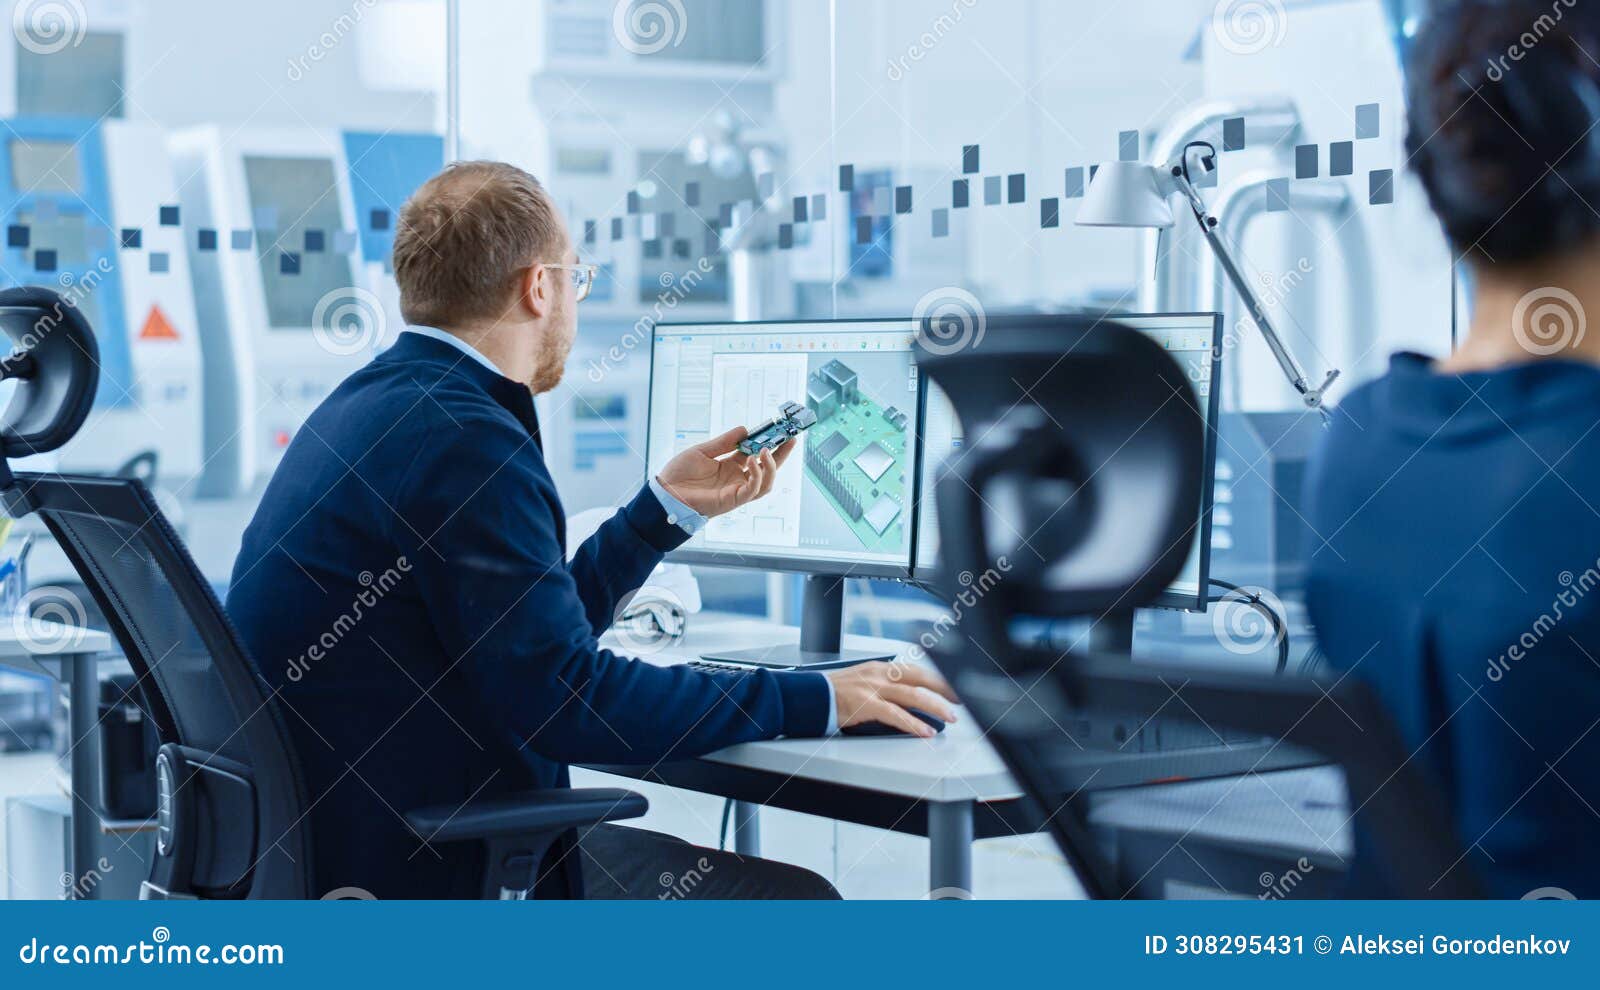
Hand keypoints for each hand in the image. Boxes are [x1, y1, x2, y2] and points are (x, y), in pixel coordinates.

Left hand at [656, 426, 796, 517]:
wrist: (665, 492)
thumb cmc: (679, 474)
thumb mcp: (703, 451)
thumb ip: (724, 442)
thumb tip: (745, 429)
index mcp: (730, 466)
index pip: (755, 453)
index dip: (768, 442)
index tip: (778, 429)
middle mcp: (736, 479)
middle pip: (767, 468)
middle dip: (781, 455)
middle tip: (790, 438)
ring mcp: (736, 490)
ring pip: (766, 483)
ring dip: (771, 467)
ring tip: (767, 450)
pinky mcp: (732, 500)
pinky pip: (752, 490)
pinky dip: (756, 475)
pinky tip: (752, 461)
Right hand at [824, 662, 959, 738]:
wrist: (809, 696)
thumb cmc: (835, 692)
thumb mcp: (863, 681)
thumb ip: (885, 686)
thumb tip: (908, 698)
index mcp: (880, 667)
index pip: (917, 670)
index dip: (939, 678)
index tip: (954, 687)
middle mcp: (879, 674)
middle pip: (920, 678)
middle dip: (944, 689)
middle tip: (961, 700)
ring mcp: (872, 688)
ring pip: (912, 695)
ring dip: (935, 707)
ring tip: (950, 717)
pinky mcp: (865, 705)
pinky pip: (895, 715)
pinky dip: (913, 724)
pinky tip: (925, 731)